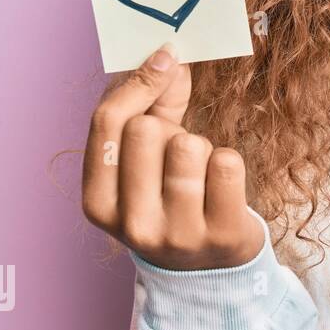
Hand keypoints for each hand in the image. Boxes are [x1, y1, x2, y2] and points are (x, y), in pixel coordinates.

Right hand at [81, 44, 264, 269]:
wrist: (213, 272)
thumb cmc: (175, 201)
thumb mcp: (150, 160)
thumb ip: (155, 107)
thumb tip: (168, 57)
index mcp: (98, 204)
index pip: (107, 124)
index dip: (138, 82)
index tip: (165, 58)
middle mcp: (131, 225)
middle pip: (146, 131)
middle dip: (170, 127)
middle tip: (181, 151)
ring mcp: (176, 236)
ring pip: (188, 147)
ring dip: (201, 147)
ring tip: (202, 174)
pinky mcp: (222, 236)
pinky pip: (228, 164)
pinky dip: (231, 162)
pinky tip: (225, 185)